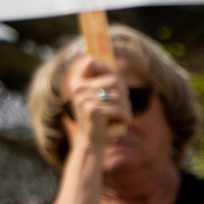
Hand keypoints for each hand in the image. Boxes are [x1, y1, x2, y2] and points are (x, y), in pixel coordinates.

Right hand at [63, 52, 130, 166]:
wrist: (90, 142)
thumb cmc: (97, 118)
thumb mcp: (95, 97)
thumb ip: (101, 83)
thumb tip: (111, 62)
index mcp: (76, 83)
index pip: (91, 62)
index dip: (105, 67)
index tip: (112, 79)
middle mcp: (78, 89)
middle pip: (114, 79)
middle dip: (124, 92)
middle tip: (124, 104)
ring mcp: (85, 100)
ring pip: (120, 96)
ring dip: (127, 107)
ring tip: (123, 115)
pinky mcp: (94, 111)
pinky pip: (120, 109)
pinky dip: (126, 116)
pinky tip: (124, 122)